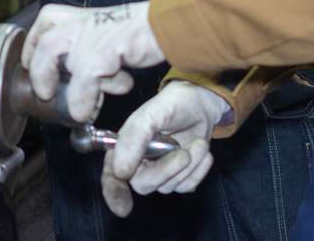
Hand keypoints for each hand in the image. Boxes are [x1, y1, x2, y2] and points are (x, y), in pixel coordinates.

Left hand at [21, 3, 164, 122]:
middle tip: (45, 93)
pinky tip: (87, 110)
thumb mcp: (106, 35)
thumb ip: (86, 50)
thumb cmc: (138, 33)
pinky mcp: (109, 44)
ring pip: (61, 56)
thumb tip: (69, 78)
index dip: (33, 44)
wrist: (168, 25)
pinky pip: (86, 73)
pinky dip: (83, 96)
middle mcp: (84, 20)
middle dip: (39, 69)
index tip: (30, 65)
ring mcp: (95, 30)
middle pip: (46, 39)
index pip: (46, 19)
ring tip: (74, 111)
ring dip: (65, 88)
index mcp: (82, 15)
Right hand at [100, 81, 231, 216]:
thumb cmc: (172, 105)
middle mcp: (139, 163)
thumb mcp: (150, 115)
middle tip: (184, 154)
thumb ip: (133, 139)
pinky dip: (199, 170)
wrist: (201, 106)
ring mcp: (160, 173)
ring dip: (189, 165)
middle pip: (143, 185)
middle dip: (167, 170)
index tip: (123, 207)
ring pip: (169, 187)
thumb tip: (120, 172)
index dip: (114, 193)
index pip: (111, 177)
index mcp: (124, 148)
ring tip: (197, 143)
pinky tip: (202, 152)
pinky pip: (187, 186)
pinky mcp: (180, 178)